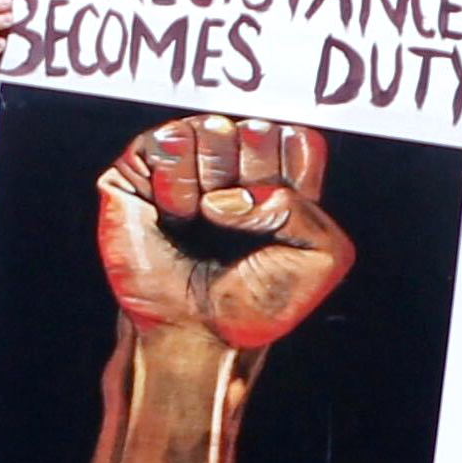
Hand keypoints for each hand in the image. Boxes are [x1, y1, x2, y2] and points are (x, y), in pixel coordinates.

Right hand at [95, 115, 353, 349]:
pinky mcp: (140, 170)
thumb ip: (306, 209)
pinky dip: (175, 183)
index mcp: (277, 176)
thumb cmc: (255, 302)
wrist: (195, 334)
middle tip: (231, 225)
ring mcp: (185, 163)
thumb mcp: (321, 258)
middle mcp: (231, 162)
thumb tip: (232, 196)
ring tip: (199, 220)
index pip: (296, 138)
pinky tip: (174, 214)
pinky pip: (169, 141)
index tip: (274, 219)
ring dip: (210, 184)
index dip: (289, 177)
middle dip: (249, 181)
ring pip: (212, 128)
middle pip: (255, 130)